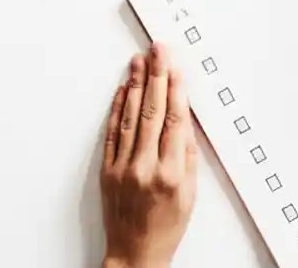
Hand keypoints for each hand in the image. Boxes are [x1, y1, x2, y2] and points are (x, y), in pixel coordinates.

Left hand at [100, 43, 196, 267]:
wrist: (135, 254)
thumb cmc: (166, 227)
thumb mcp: (191, 194)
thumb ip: (188, 155)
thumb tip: (184, 120)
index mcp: (172, 173)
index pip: (175, 120)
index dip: (176, 89)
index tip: (176, 67)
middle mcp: (146, 167)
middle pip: (153, 111)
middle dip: (157, 76)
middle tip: (158, 50)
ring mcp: (123, 167)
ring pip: (131, 117)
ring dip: (136, 85)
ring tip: (139, 61)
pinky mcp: (107, 170)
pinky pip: (112, 132)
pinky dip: (118, 108)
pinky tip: (124, 90)